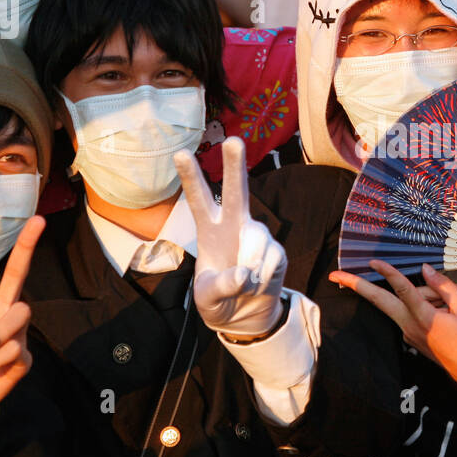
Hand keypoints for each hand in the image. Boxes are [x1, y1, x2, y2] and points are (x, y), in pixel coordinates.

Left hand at [176, 136, 286, 338]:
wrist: (246, 316)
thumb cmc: (218, 300)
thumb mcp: (207, 299)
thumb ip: (220, 286)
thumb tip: (244, 273)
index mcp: (209, 230)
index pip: (198, 201)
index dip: (191, 178)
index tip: (180, 153)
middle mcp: (235, 224)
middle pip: (236, 191)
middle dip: (235, 166)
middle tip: (232, 140)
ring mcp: (257, 236)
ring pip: (255, 242)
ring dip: (249, 271)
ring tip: (243, 285)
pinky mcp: (276, 251)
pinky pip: (270, 261)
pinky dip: (263, 279)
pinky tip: (259, 284)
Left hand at [338, 260, 456, 407]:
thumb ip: (443, 285)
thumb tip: (424, 269)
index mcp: (426, 318)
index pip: (403, 290)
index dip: (389, 273)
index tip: (374, 262)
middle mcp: (411, 327)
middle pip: (380, 302)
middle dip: (356, 287)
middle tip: (335, 275)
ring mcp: (409, 334)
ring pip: (404, 304)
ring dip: (423, 294)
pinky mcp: (411, 338)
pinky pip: (412, 314)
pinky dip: (427, 305)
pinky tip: (450, 309)